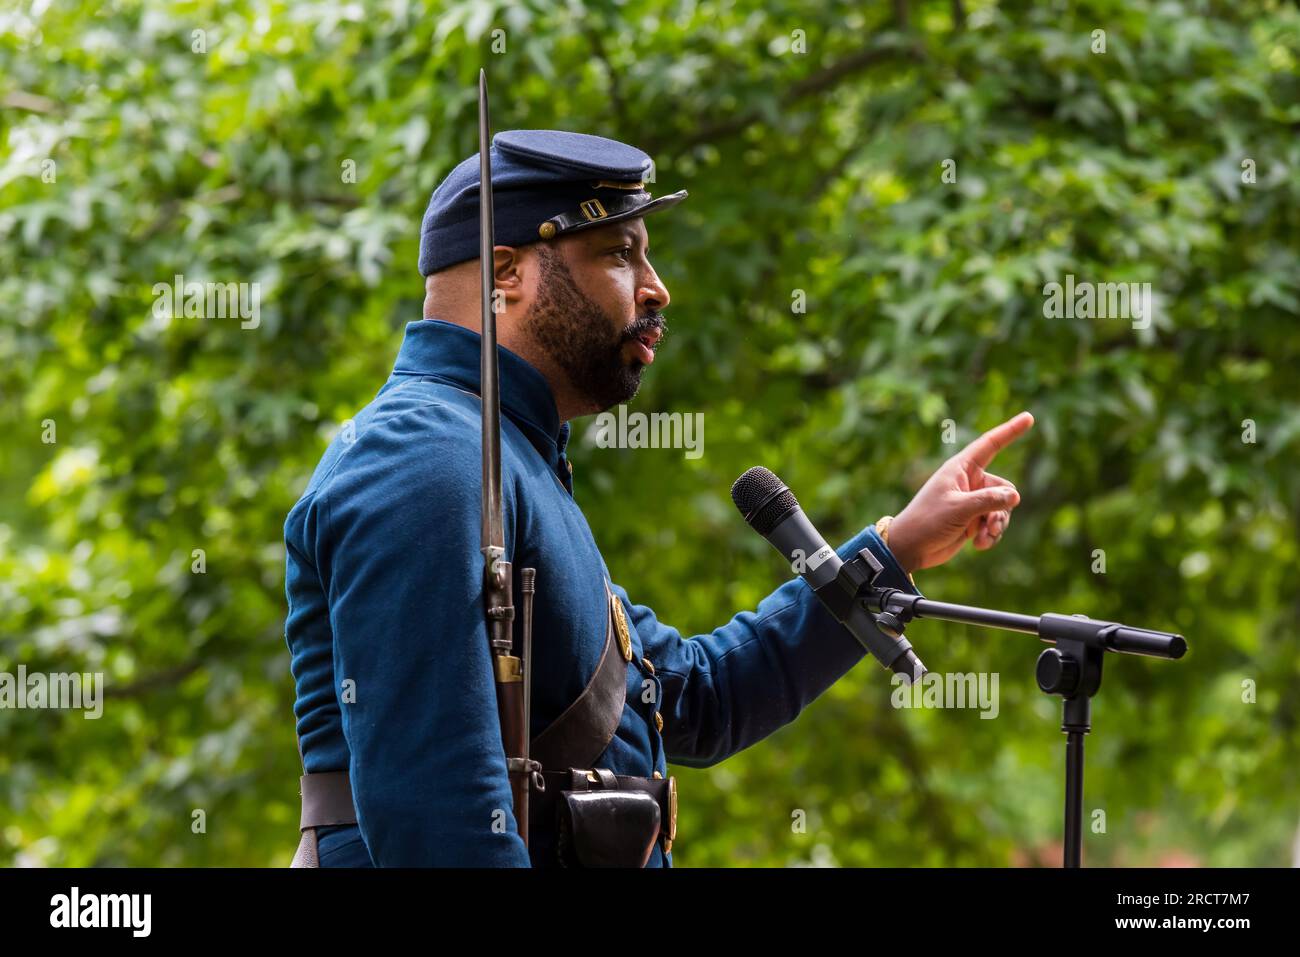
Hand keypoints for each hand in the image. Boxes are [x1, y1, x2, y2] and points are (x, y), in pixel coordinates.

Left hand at [886, 412, 1033, 572]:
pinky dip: (991, 535)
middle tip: (992, 524)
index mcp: (961, 468)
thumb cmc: (928, 521)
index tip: (1029, 417)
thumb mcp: (958, 508)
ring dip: (998, 524)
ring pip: (1003, 508)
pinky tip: (980, 545)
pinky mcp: (973, 519)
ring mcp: (972, 501)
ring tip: (984, 537)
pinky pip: (995, 523)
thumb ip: (988, 500)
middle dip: (1003, 508)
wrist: (911, 548)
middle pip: (1004, 488)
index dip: (1010, 431)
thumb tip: (1015, 496)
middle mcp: (969, 481)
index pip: (990, 444)